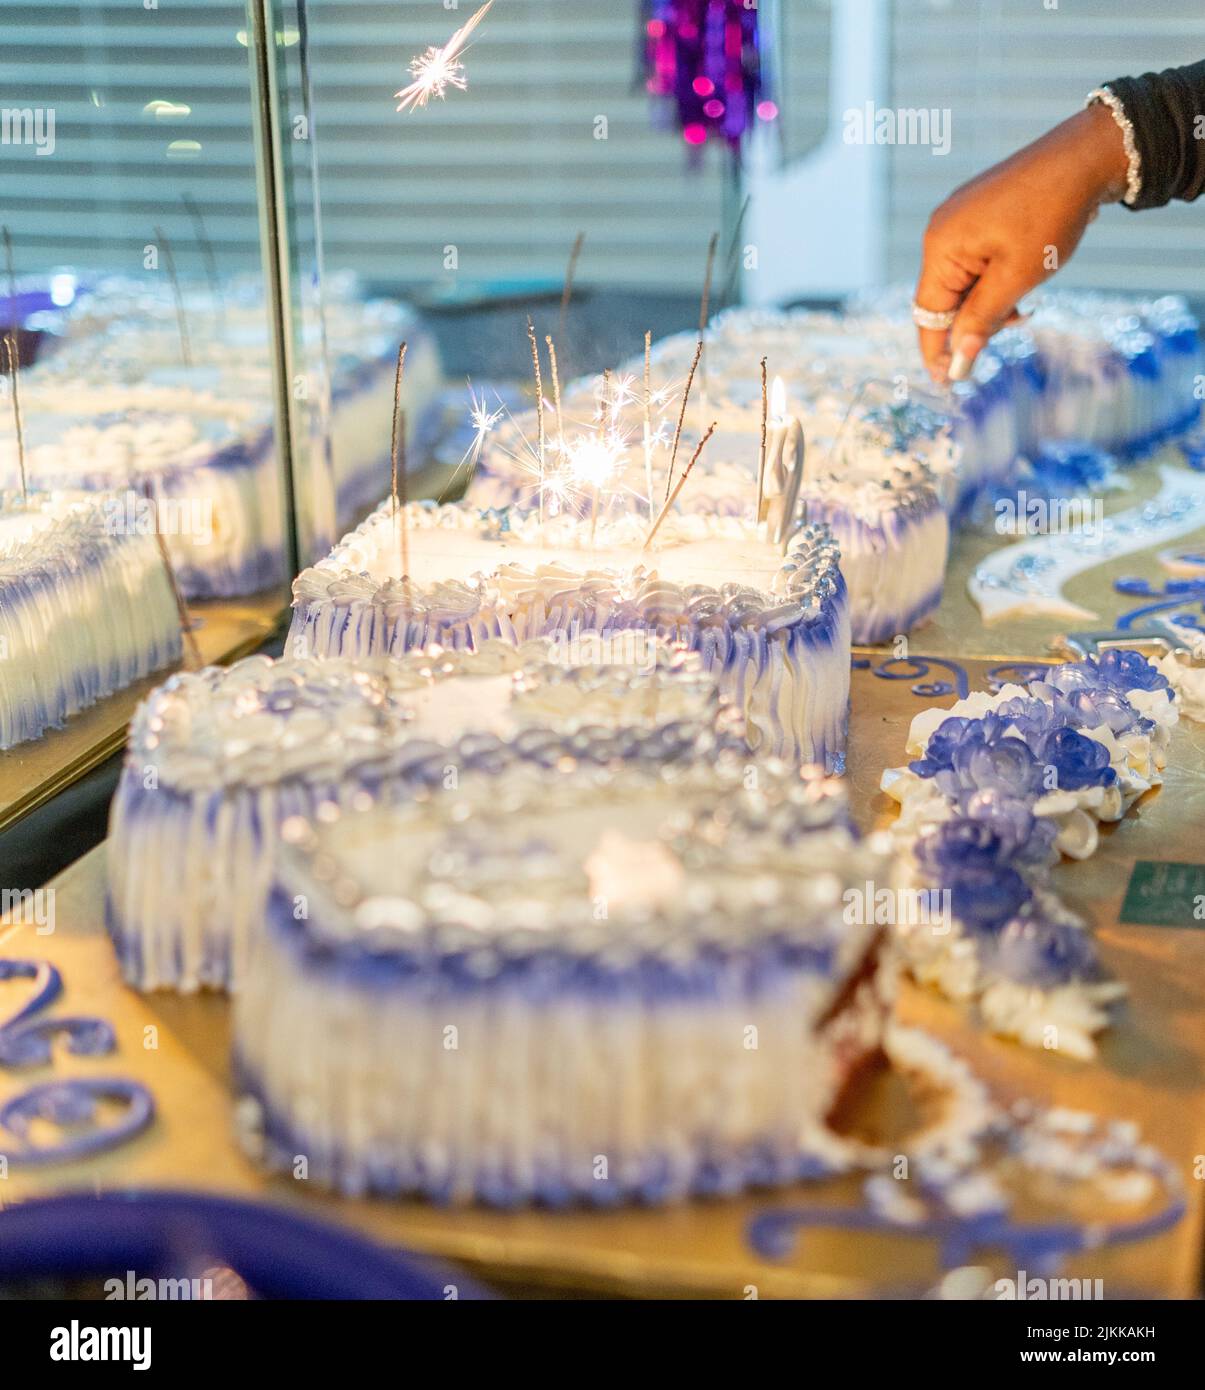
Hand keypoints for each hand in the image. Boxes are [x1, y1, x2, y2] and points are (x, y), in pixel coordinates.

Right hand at [914, 103, 1129, 383]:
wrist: (1086, 156)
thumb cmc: (1051, 215)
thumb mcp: (1017, 277)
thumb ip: (982, 320)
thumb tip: (958, 360)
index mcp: (941, 247)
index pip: (927, 313)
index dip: (936, 351)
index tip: (947, 383)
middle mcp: (941, 232)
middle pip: (944, 298)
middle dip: (972, 322)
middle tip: (1012, 329)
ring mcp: (958, 219)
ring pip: (963, 282)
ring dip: (988, 302)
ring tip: (1025, 302)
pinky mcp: (978, 213)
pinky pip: (975, 261)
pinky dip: (994, 280)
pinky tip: (1021, 280)